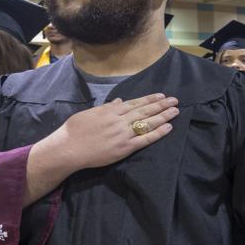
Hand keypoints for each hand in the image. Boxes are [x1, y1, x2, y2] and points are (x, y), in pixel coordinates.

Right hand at [40, 94, 179, 170]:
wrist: (69, 147)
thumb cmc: (74, 130)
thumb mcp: (90, 113)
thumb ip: (106, 107)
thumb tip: (119, 101)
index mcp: (111, 110)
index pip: (135, 103)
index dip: (149, 99)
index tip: (161, 96)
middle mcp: (119, 120)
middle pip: (144, 110)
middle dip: (161, 105)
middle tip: (175, 100)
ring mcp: (123, 134)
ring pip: (147, 122)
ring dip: (163, 116)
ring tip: (175, 111)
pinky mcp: (125, 147)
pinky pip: (145, 139)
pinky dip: (158, 133)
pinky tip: (168, 128)